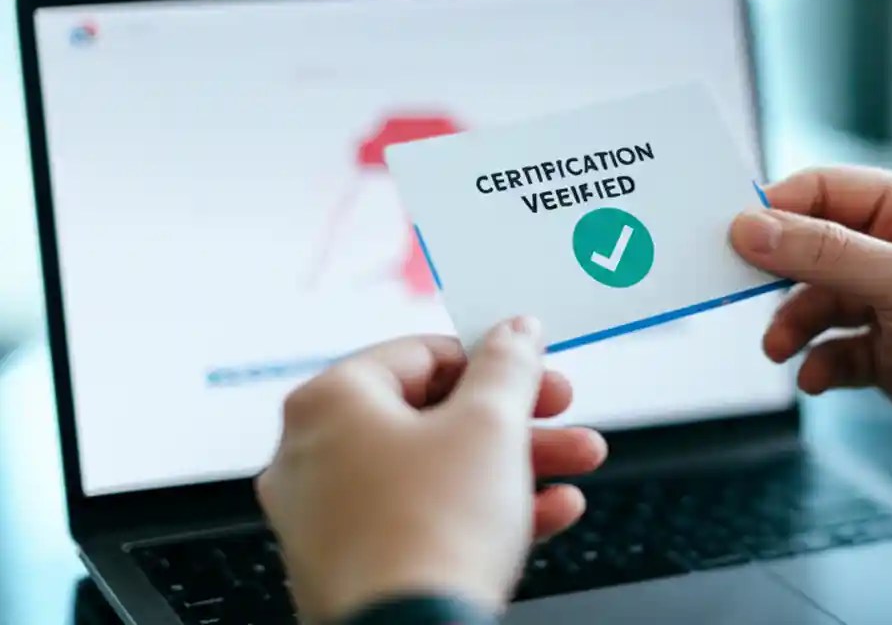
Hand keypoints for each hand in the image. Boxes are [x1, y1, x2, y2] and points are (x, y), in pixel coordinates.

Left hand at [256, 319, 607, 622]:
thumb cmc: (431, 530)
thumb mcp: (491, 424)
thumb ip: (508, 366)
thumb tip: (514, 332)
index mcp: (329, 401)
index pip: (422, 354)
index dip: (493, 359)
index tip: (536, 368)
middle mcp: (312, 454)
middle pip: (433, 417)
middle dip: (517, 423)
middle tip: (564, 423)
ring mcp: (326, 516)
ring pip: (434, 473)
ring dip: (512, 468)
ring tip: (573, 473)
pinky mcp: (350, 566)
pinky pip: (422, 521)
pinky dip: (479, 513)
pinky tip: (545, 516)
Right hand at [730, 166, 891, 485]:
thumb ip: (825, 253)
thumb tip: (753, 227)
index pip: (826, 190)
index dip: (778, 212)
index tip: (735, 242)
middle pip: (814, 247)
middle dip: (781, 278)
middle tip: (745, 300)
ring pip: (818, 302)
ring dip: (794, 325)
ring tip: (781, 350)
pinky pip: (834, 348)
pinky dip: (819, 363)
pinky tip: (818, 379)